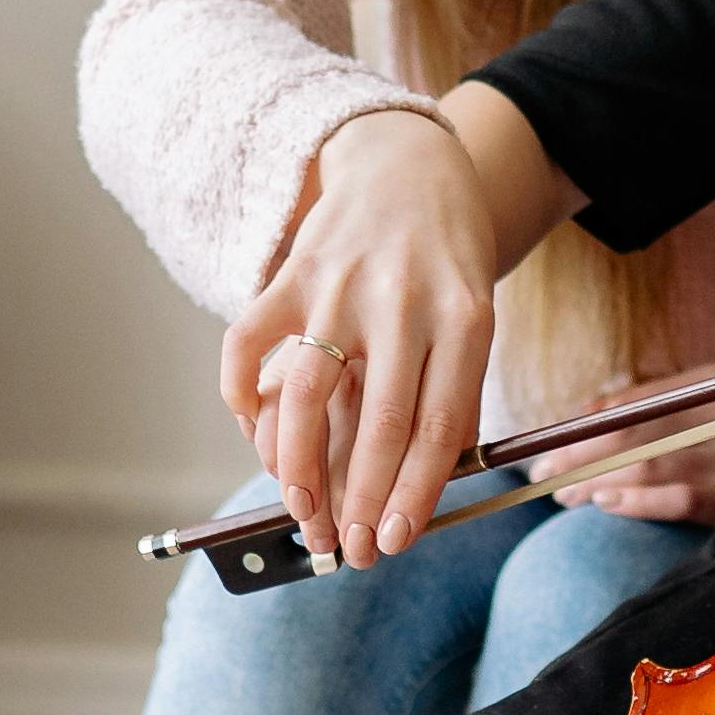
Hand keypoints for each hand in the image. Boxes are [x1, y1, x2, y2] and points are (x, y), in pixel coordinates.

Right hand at [222, 110, 502, 566]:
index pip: (439, 427)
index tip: (396, 540)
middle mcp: (404, 303)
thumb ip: (447, 393)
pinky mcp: (293, 272)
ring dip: (298, 467)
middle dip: (361, 500)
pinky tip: (255, 432)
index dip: (414, 494)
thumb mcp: (473, 319)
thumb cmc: (445, 261)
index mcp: (466, 319)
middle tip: (352, 549)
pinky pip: (248, 343)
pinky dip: (240, 395)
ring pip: (307, 395)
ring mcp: (342, 286)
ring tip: (303, 513)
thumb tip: (412, 490)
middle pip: (379, 423)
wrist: (408, 165)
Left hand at [554, 399, 714, 529]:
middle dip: (577, 455)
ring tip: (564, 494)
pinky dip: (637, 500)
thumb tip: (586, 413)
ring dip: (596, 479)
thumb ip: (660, 404)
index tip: (544, 445)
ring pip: (649, 464)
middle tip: (541, 475)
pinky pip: (680, 499)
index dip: (582, 426)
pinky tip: (607, 502)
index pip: (634, 403)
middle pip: (633, 432)